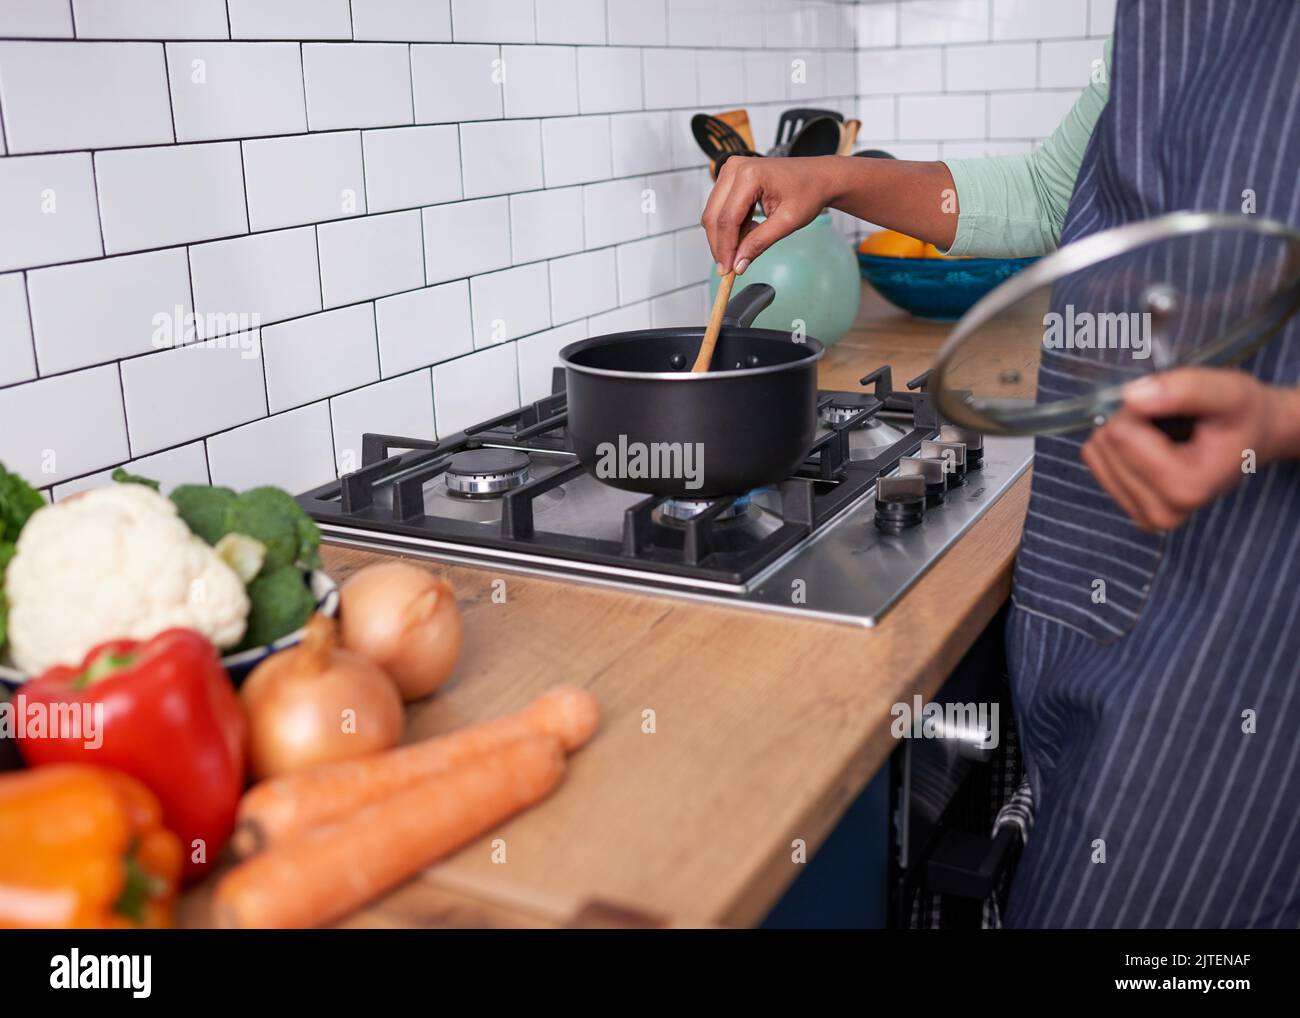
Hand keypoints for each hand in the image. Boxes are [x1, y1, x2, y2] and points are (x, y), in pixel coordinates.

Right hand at [699, 156, 838, 274]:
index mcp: (750, 174)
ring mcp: (730, 169)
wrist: (819, 176)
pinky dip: (729, 226)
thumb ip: (760, 242)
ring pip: (713, 213)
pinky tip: (748, 230)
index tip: (727, 271)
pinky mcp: (731, 176)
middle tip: (729, 267)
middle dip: (720, 245)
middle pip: (714, 215)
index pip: (727, 219)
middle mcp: (735, 167)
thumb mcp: (787, 222)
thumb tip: (738, 264)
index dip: (725, 248)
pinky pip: (720, 207)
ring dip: (724, 236)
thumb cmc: (809, 192)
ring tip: (747, 244)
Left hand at [1081, 366, 1290, 531]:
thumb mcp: (1229, 392)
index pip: (1122, 433)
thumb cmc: (1240, 416)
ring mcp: (1142, 516)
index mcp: (1187, 490)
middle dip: (1132, 419)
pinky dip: (1117, 444)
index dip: (1141, 405)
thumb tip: (1131, 396)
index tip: (1173, 406)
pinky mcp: (1127, 507)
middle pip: (1107, 444)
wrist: (1249, 438)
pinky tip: (1151, 446)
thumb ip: (1186, 390)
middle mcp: (1162, 514)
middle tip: (1169, 419)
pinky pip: (1096, 461)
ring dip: (1124, 431)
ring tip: (1164, 433)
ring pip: (1096, 453)